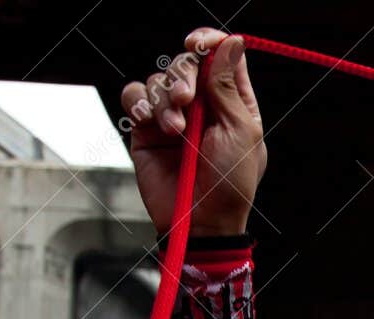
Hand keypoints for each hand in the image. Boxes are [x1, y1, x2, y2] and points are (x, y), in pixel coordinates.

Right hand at [121, 29, 265, 234]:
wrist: (200, 222)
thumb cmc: (230, 184)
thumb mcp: (240, 132)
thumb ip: (228, 87)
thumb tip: (231, 42)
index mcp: (232, 103)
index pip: (219, 57)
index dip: (209, 43)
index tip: (198, 43)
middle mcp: (201, 105)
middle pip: (185, 63)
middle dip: (183, 74)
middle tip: (186, 100)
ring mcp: (172, 116)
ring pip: (158, 79)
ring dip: (164, 99)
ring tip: (175, 130)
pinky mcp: (145, 129)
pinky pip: (134, 97)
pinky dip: (139, 102)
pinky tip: (150, 121)